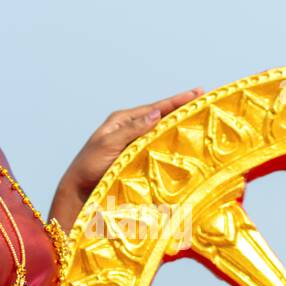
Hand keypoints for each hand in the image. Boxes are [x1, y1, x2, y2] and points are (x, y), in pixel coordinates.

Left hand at [63, 88, 205, 199]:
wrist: (79, 191)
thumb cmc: (89, 167)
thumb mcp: (107, 145)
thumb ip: (131, 130)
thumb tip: (156, 114)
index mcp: (122, 120)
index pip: (155, 108)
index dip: (177, 101)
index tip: (198, 93)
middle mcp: (131, 129)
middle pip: (162, 116)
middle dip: (182, 109)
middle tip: (205, 101)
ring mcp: (135, 144)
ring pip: (162, 131)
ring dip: (179, 126)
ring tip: (200, 119)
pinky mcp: (137, 159)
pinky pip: (158, 147)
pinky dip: (172, 143)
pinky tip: (185, 144)